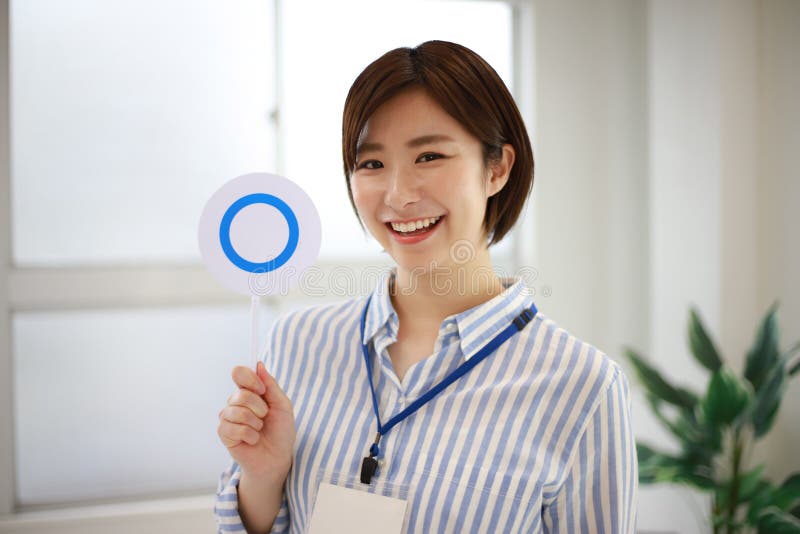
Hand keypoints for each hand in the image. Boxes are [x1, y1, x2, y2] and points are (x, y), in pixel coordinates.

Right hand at [217, 361, 295, 479]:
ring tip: (259, 430)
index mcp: (250, 391)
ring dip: (255, 423)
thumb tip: (258, 364)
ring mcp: (228, 417)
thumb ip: (271, 385)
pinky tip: (252, 440)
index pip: (239, 373)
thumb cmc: (281, 431)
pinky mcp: (224, 433)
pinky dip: (249, 435)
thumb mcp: (282, 405)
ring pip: (237, 411)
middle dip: (259, 407)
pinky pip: (233, 428)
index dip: (250, 379)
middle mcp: (236, 402)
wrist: (278, 457)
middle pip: (240, 395)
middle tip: (265, 417)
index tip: (262, 390)